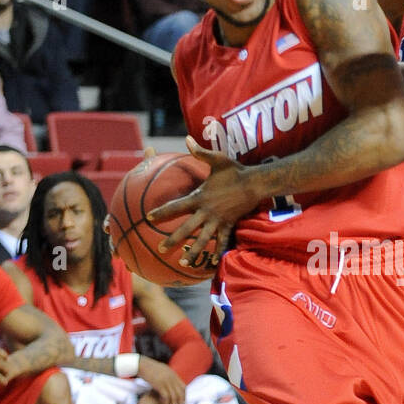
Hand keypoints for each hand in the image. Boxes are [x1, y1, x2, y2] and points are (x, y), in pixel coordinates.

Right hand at [136, 358, 186, 403]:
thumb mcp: (162, 371)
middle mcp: (172, 378)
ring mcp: (166, 381)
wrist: (141, 364)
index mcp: (173, 374)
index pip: (183, 387)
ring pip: (174, 397)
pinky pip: (166, 397)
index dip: (184, 397)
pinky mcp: (159, 385)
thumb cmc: (149, 368)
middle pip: (180, 393)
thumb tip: (171, 382)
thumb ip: (168, 376)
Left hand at [147, 138, 261, 263]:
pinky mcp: (228, 225)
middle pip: (186, 228)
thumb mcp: (217, 159)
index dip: (162, 212)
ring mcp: (218, 221)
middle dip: (173, 239)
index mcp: (200, 197)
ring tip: (183, 264)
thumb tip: (187, 139)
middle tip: (161, 248)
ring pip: (203, 240)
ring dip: (193, 252)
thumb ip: (200, 152)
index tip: (148, 217)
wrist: (255, 184)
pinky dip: (217, 252)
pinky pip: (222, 241)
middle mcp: (207, 212)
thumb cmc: (235, 171)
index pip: (176, 206)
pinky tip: (212, 264)